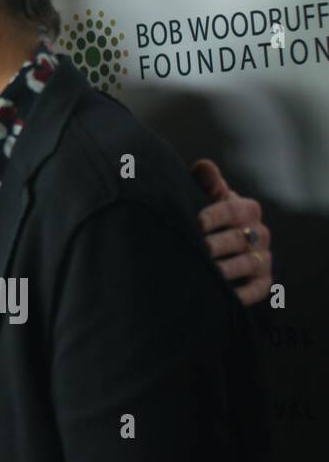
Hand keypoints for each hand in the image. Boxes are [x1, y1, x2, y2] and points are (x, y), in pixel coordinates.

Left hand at [191, 159, 272, 306]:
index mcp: (247, 209)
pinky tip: (227, 295)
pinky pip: (258, 289)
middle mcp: (259, 233)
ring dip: (229, 268)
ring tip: (209, 272)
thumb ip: (206, 182)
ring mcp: (262, 257)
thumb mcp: (207, 196)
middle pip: (240, 238)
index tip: (197, 222)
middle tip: (201, 248)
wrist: (221, 243)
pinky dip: (244, 293)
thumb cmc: (208, 214)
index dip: (216, 215)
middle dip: (219, 244)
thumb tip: (203, 166)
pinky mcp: (263, 280)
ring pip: (248, 263)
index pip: (234, 209)